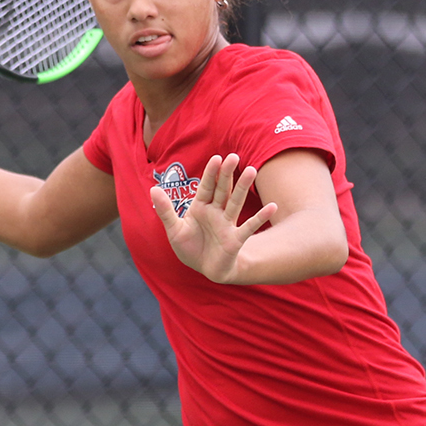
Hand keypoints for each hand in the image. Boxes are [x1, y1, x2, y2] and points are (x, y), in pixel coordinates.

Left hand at [150, 152, 275, 283]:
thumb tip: (153, 189)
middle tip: (234, 156)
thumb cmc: (190, 247)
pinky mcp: (236, 239)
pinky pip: (249, 226)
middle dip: (227, 174)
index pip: (206, 186)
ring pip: (235, 202)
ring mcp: (227, 224)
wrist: (205, 269)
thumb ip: (165, 210)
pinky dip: (260, 217)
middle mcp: (216, 212)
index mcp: (201, 207)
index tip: (216, 157)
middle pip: (223, 190)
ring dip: (242, 187)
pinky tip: (272, 207)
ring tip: (251, 170)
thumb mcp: (174, 230)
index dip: (211, 173)